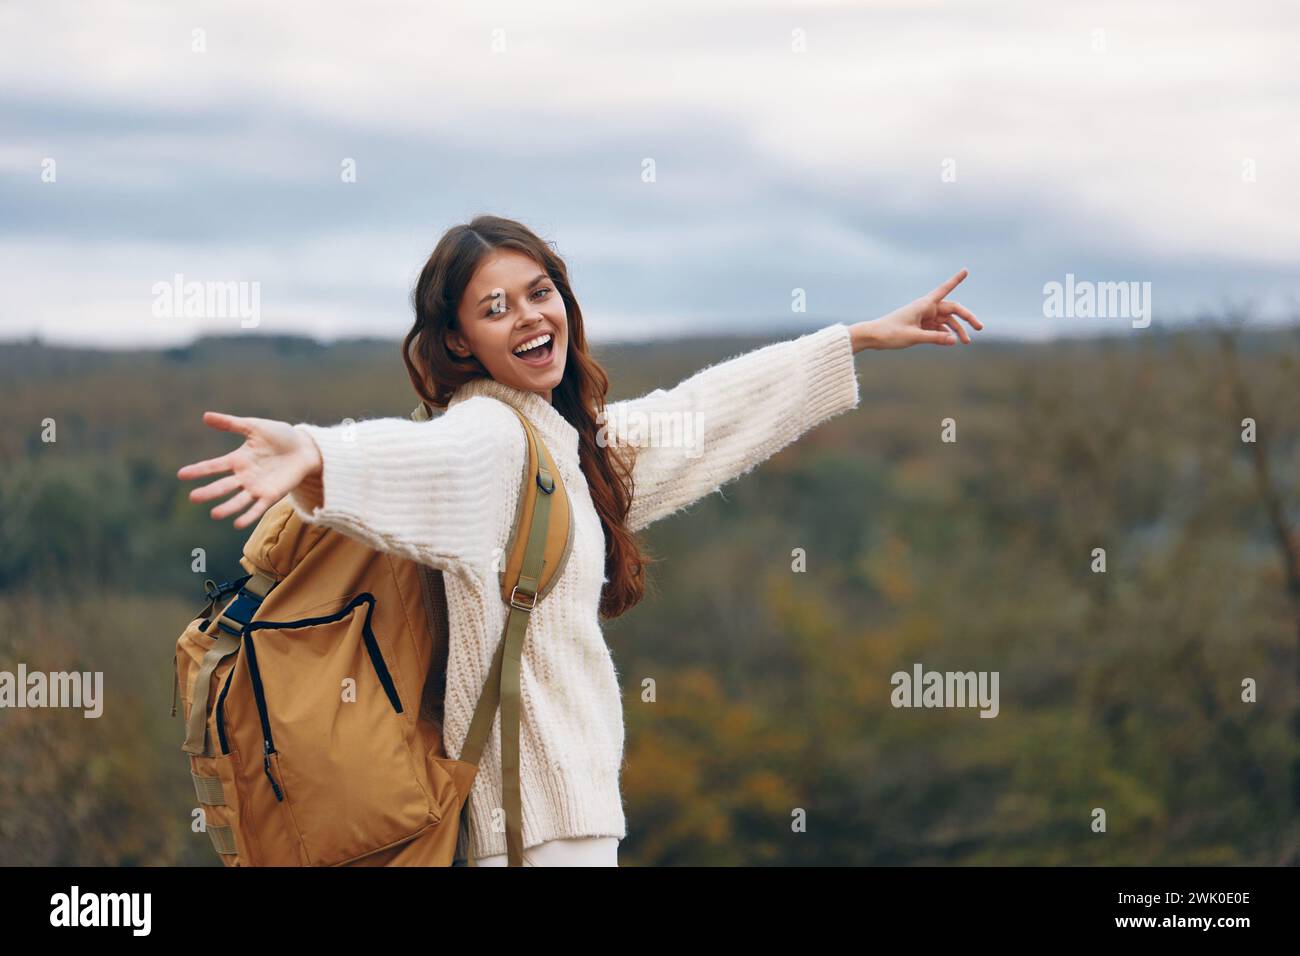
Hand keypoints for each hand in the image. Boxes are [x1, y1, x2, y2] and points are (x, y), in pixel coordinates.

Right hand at [177, 412, 322, 529]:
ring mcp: (257, 487)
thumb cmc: (280, 436)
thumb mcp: (254, 427)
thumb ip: (231, 424)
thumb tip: (205, 416)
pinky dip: (248, 516)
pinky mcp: (272, 495)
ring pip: (238, 500)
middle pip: (223, 486)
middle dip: (209, 492)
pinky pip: (258, 508)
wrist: (305, 447)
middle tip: (193, 498)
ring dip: (227, 507)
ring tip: (214, 514)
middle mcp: (244, 476)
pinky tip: (237, 523)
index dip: (198, 470)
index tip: (181, 474)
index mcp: (238, 459)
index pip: (214, 466)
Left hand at [850, 269, 982, 350]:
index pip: (944, 289)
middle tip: (980, 328)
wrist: (873, 337)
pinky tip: (952, 342)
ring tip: (966, 342)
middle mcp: (926, 308)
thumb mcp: (914, 337)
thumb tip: (955, 340)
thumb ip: (935, 338)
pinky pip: (938, 328)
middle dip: (966, 318)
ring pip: (946, 321)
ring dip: (957, 330)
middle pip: (952, 309)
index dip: (956, 280)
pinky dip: (946, 334)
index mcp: (924, 304)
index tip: (966, 270)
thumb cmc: (890, 333)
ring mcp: (924, 317)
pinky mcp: (921, 326)